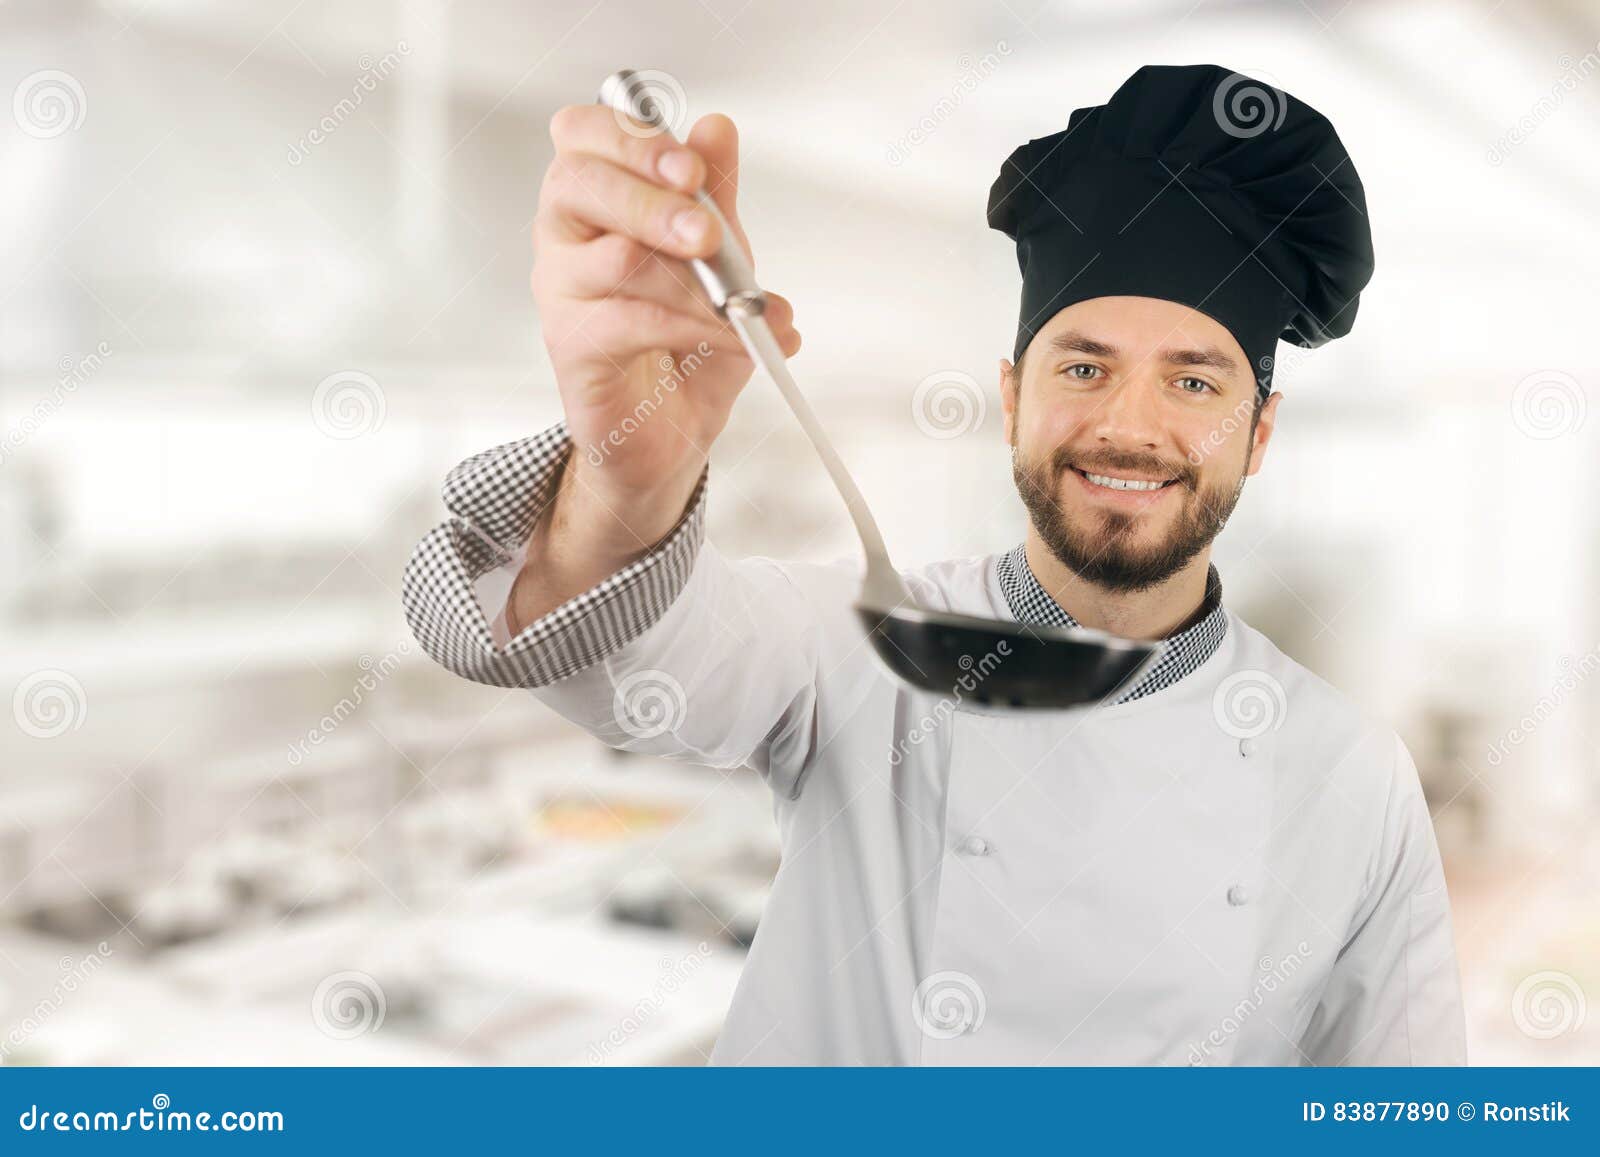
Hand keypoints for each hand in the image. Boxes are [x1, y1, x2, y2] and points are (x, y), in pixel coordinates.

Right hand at [531, 105, 800, 508]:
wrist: (672, 428)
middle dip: (655, 203)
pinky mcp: (570, 347)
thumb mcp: (718, 255)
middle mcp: (564, 234)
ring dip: (691, 280)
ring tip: (742, 305)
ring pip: (615, 258)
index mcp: (595, 194)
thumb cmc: (684, 334)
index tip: (691, 167)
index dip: (632, 139)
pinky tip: (733, 339)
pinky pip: (628, 322)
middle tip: (710, 235)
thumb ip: (715, 193)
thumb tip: (717, 128)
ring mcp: (560, 290)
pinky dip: (694, 329)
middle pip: (580, 182)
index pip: (582, 134)